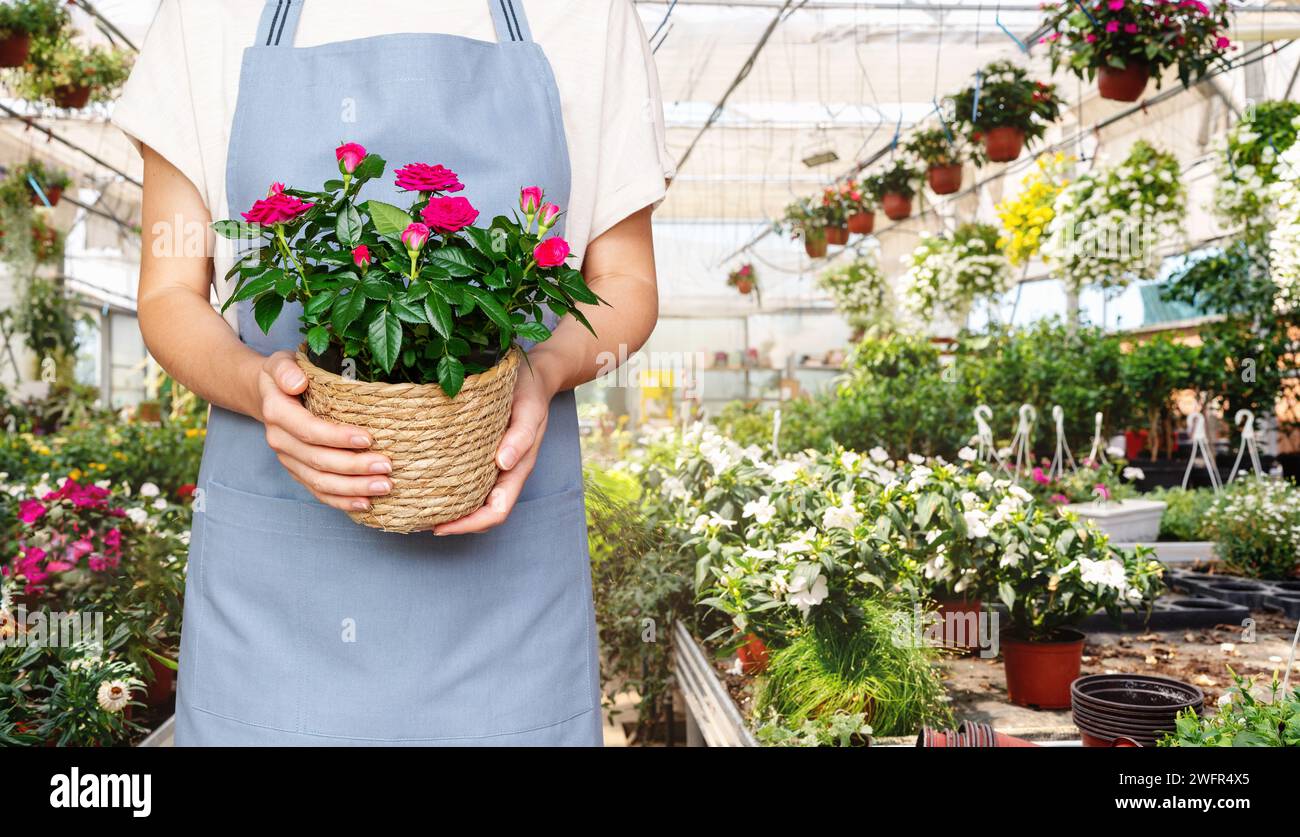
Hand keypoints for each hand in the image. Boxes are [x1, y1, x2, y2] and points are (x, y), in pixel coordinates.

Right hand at [257, 351, 392, 512]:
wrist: (268, 394)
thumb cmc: (285, 375)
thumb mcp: (281, 362)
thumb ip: (287, 369)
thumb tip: (297, 383)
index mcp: (277, 413)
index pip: (309, 430)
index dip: (338, 437)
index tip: (368, 438)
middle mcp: (280, 441)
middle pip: (319, 461)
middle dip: (355, 467)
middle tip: (387, 466)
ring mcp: (289, 460)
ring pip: (320, 482)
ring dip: (354, 488)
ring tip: (384, 486)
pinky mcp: (298, 471)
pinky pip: (319, 492)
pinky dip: (342, 501)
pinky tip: (366, 503)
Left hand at [433, 360, 555, 534]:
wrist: (534, 376)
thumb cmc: (530, 393)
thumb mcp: (529, 410)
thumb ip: (520, 436)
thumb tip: (503, 464)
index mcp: (518, 469)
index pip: (497, 511)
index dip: (470, 525)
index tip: (440, 527)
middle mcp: (505, 473)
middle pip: (484, 513)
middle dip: (457, 524)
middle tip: (420, 521)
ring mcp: (495, 465)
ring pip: (476, 500)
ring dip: (453, 511)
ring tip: (422, 508)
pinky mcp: (484, 453)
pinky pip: (469, 480)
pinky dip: (451, 488)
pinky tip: (430, 482)